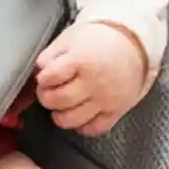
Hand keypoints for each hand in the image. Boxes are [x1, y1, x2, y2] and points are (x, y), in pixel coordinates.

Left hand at [34, 22, 147, 136]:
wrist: (132, 44)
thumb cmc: (97, 40)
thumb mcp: (69, 39)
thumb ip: (49, 56)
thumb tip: (36, 73)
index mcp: (81, 60)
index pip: (50, 78)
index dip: (42, 79)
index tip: (45, 77)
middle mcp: (95, 82)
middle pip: (59, 100)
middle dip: (47, 98)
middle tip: (49, 91)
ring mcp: (106, 99)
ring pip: (73, 120)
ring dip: (60, 115)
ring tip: (62, 104)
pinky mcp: (117, 111)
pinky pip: (94, 129)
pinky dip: (82, 126)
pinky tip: (79, 114)